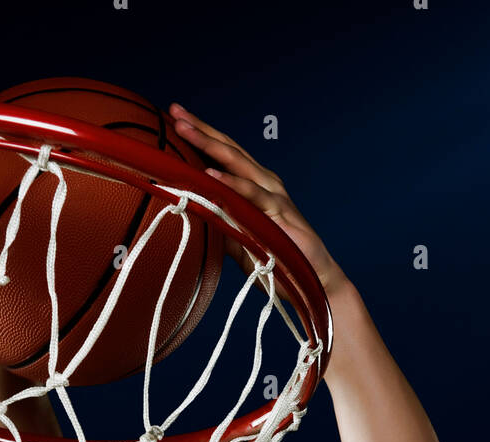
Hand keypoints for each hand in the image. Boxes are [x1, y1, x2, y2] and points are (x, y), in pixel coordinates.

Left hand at [169, 102, 349, 300]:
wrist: (314, 282)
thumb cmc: (279, 262)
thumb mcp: (240, 242)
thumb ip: (221, 225)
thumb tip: (193, 217)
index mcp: (255, 186)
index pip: (225, 154)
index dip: (202, 135)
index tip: (176, 118)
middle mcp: (265, 183)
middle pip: (229, 149)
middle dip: (201, 129)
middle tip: (176, 110)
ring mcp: (273, 196)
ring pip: (238, 163)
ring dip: (210, 145)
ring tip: (185, 130)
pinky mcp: (280, 214)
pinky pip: (251, 195)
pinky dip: (231, 183)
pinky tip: (210, 174)